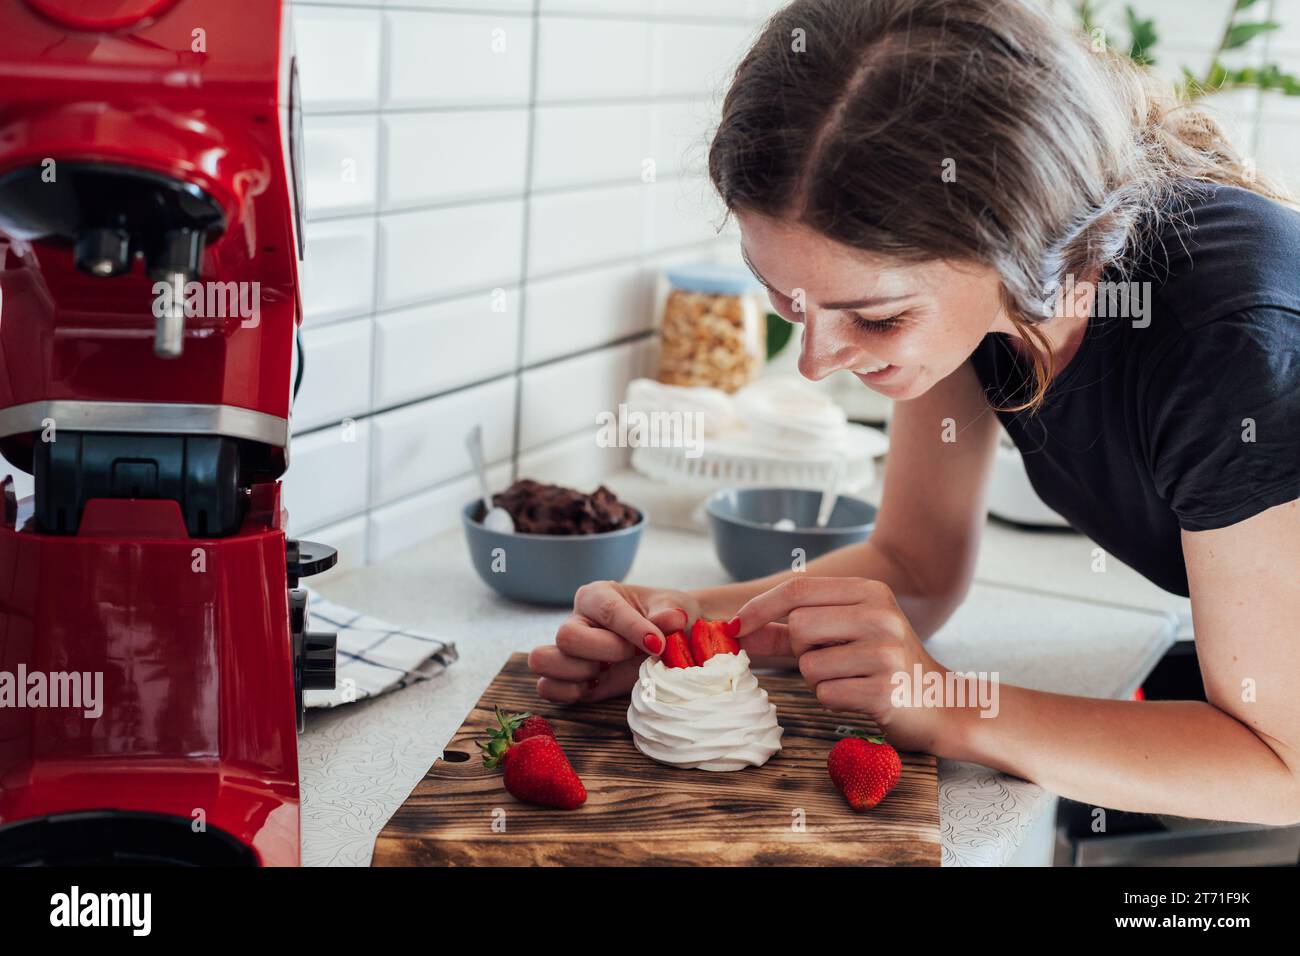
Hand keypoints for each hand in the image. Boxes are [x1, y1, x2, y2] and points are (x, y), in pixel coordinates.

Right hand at [529, 581, 701, 702]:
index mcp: (598, 595)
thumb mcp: (674, 609)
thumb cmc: (665, 618)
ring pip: (542, 660)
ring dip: (577, 672)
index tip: (657, 645)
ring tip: (605, 672)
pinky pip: (547, 687)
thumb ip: (668, 615)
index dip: (632, 629)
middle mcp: (577, 620)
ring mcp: (568, 650)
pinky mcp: (567, 677)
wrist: (667, 640)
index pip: (605, 609)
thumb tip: (673, 618)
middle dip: (603, 651)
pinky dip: (568, 692)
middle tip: (629, 655)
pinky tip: (595, 686)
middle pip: (566, 635)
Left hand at [733, 577, 954, 753]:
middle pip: (799, 626)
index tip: (735, 626)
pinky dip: (833, 700)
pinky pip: (826, 694)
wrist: (940, 704)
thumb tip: (738, 630)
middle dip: (800, 650)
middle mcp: (880, 615)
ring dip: (818, 680)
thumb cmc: (883, 666)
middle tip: (829, 660)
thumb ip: (790, 631)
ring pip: (809, 665)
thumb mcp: (843, 636)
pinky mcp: (884, 690)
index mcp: (870, 592)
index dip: (760, 607)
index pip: (798, 588)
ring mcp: (885, 652)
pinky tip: (859, 697)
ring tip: (850, 679)